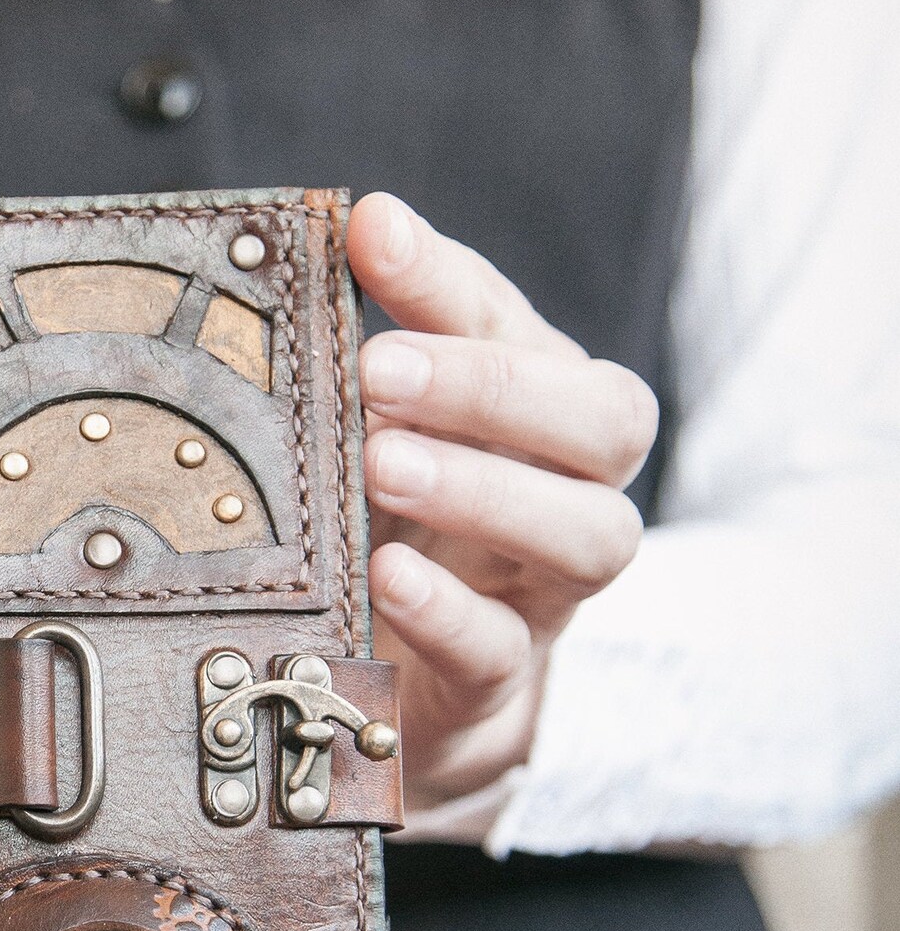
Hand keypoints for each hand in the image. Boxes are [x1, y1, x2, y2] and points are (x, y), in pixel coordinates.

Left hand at [347, 194, 652, 809]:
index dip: (449, 278)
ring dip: (487, 490)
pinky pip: (502, 648)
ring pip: (588, 534)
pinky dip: (448, 611)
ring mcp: (542, 594)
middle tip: (379, 368)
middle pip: (603, 422)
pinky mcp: (497, 687)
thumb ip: (354, 357)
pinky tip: (388, 576)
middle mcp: (565, 493)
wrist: (384, 699)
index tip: (370, 232)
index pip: (516, 326)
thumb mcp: (364, 443)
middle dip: (494, 386)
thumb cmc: (380, 537)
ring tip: (384, 462)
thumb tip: (327, 242)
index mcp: (533, 414)